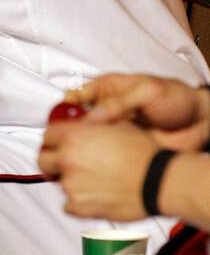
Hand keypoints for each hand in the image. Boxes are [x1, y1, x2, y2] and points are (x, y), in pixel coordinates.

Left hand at [39, 119, 158, 219]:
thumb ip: (92, 126)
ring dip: (70, 181)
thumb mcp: (118, 125)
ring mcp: (71, 185)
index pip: (47, 135)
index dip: (53, 139)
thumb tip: (82, 126)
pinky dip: (78, 202)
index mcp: (74, 136)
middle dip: (52, 161)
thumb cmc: (143, 154)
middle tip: (66, 163)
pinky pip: (68, 205)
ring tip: (94, 180)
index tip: (57, 143)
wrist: (158, 181)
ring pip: (58, 183)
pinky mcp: (78, 207)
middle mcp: (68, 159)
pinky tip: (95, 195)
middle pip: (43, 160)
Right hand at [65, 74, 209, 151]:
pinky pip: (100, 155)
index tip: (59, 124)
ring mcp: (111, 131)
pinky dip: (94, 160)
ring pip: (84, 141)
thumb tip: (90, 119)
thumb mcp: (146, 91)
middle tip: (63, 145)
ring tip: (77, 156)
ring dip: (79, 148)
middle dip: (66, 133)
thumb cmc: (177, 99)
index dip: (63, 111)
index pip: (74, 98)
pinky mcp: (119, 149)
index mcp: (107, 90)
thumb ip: (117, 103)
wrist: (199, 123)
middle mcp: (105, 110)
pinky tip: (93, 165)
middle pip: (74, 122)